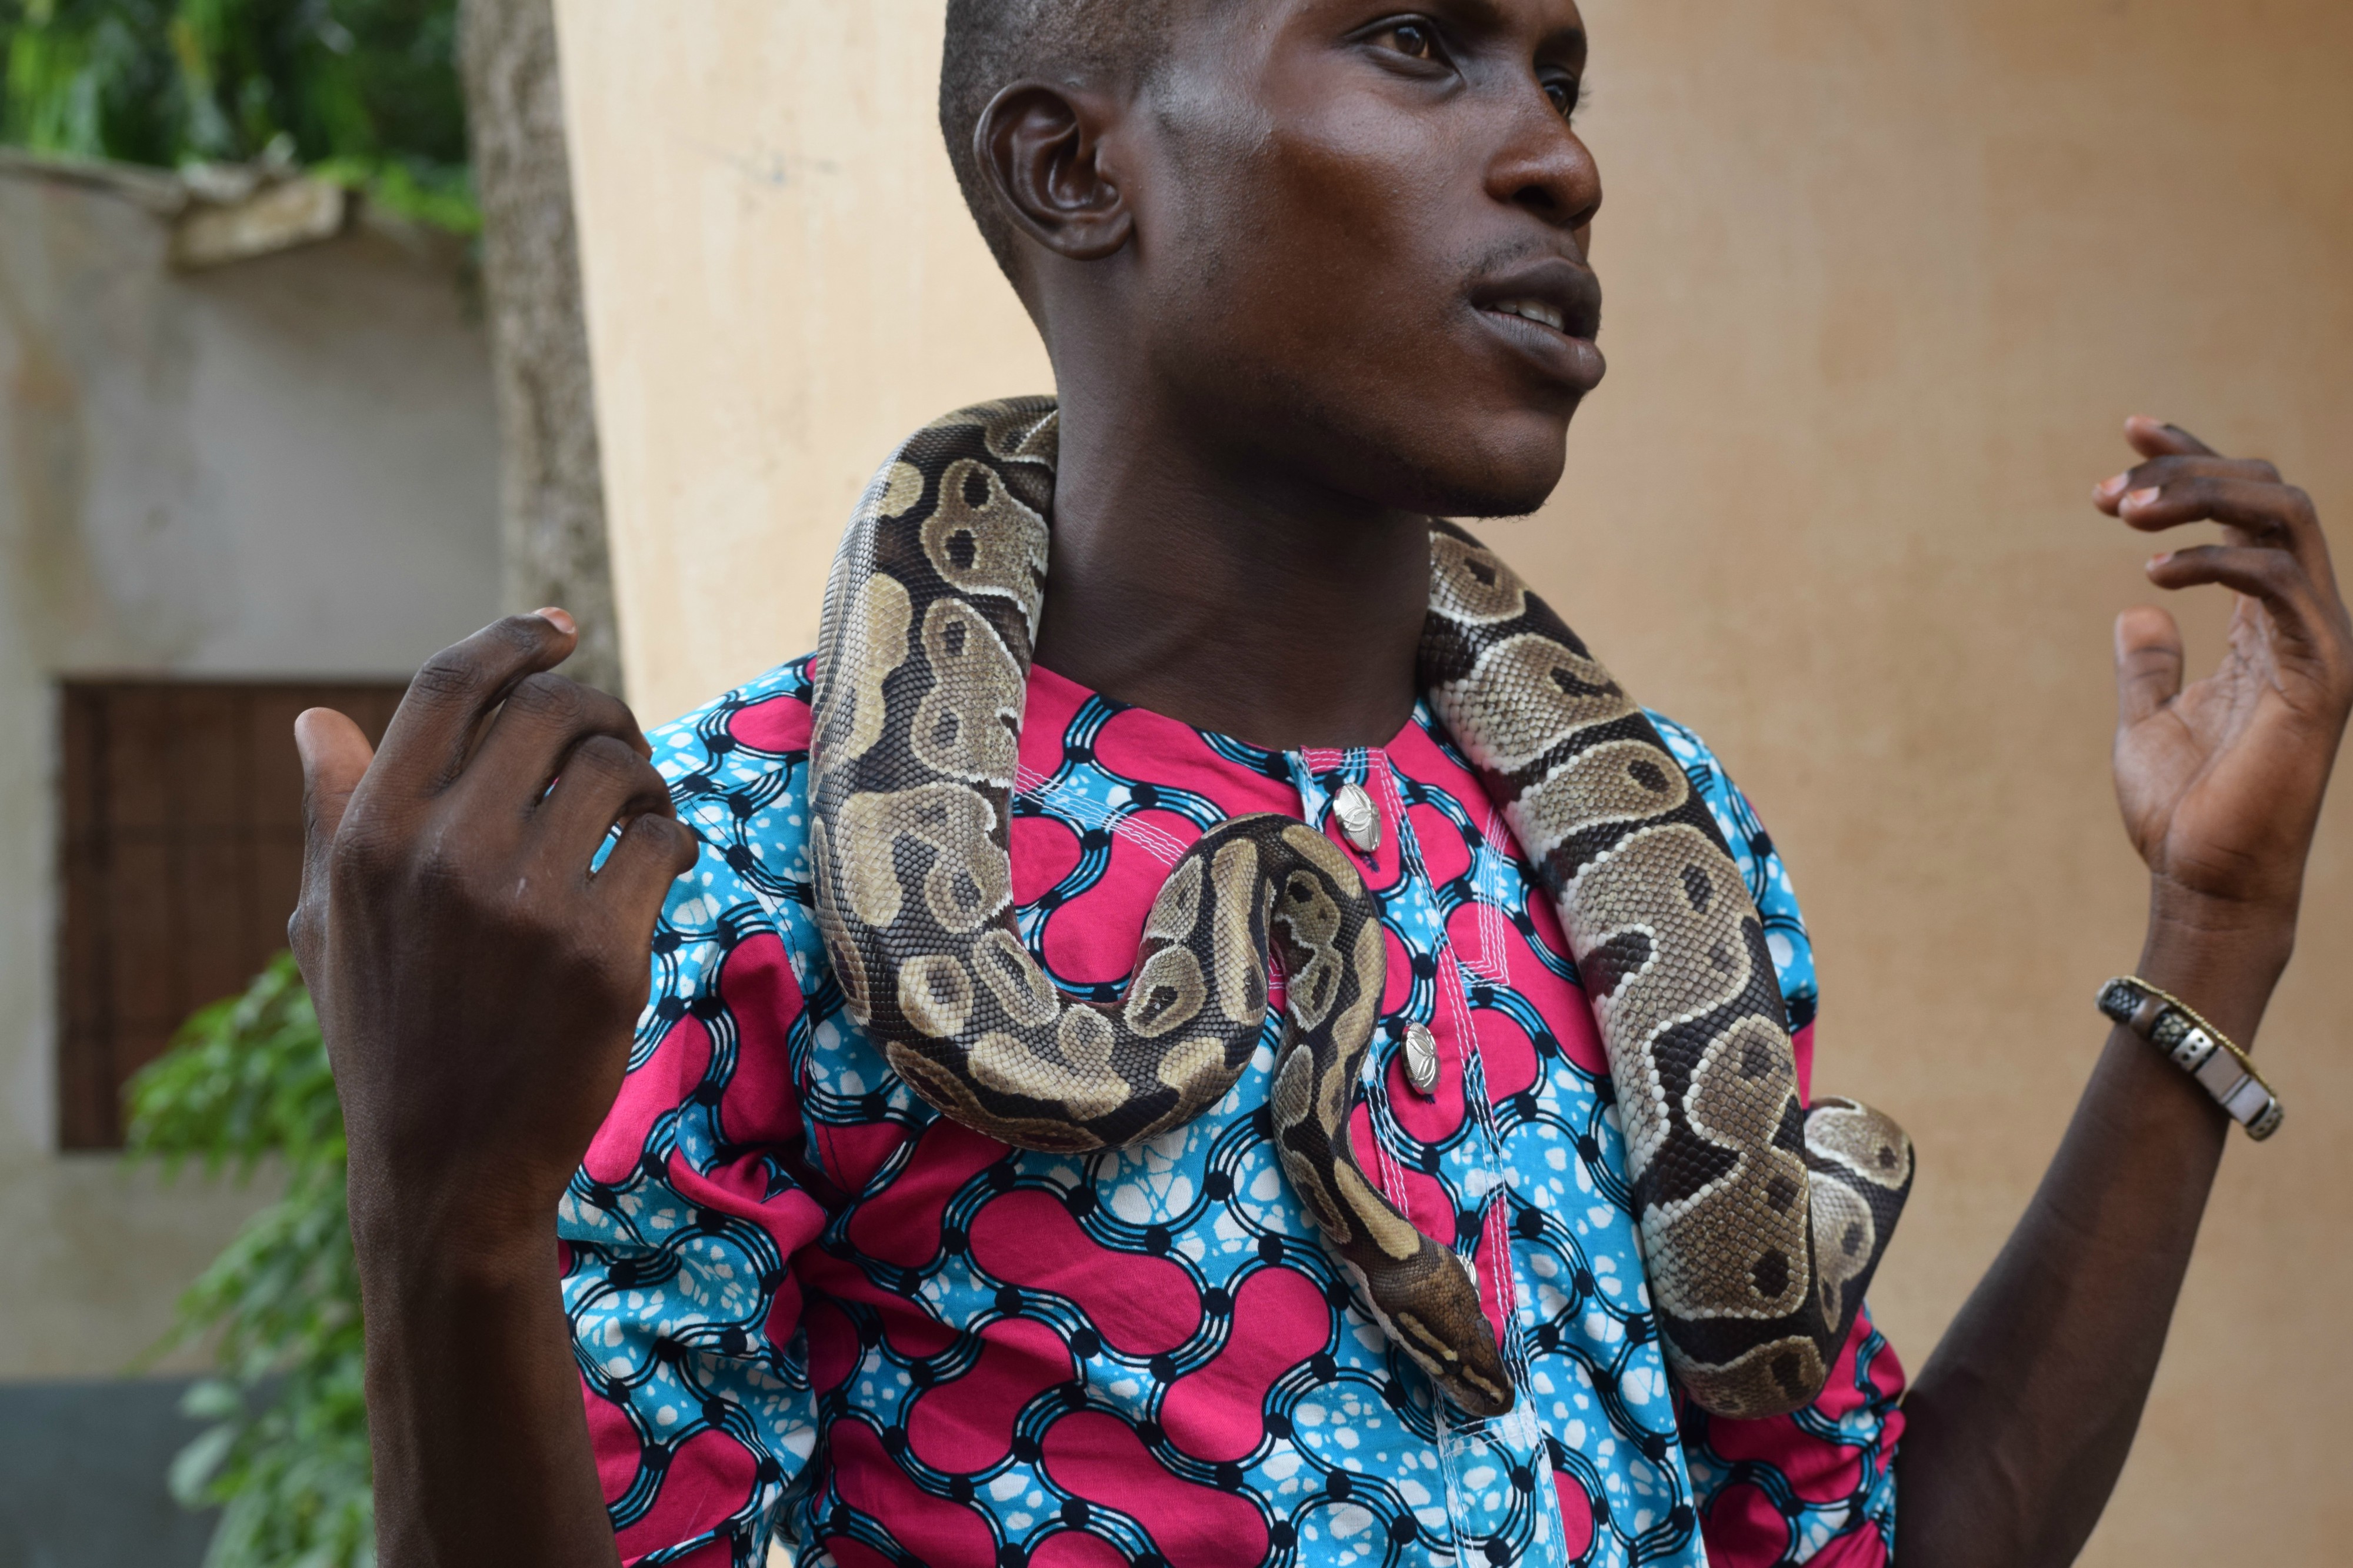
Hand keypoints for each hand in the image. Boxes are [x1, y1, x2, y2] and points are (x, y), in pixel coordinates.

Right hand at [290, 611, 698, 1265]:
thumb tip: (315, 722)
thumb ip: (333, 817)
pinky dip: (672, 842)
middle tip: (615, 746)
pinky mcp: (602, 954)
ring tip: (635, 816)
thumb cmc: (388, 1037)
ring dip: (642, 778)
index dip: (512, 639)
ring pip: (618, 770)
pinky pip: (662, 844)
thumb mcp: (332, 925)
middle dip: (597, 712)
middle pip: (550, 712)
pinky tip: (660, 867)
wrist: (446, 1169)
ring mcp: (525, 905)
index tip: (558, 629)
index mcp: (371, 834)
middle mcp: (442, 855)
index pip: (450, 684)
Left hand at [2098, 417, 2352, 928]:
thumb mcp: (2148, 720)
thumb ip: (2148, 666)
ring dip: (2201, 498)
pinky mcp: (2322, 673)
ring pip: (2285, 516)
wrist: (2205, 883)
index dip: (2192, 460)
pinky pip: (2280, 582)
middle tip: (2107, 490)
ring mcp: (2320, 642)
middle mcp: (2304, 620)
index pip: (2244, 512)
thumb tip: (2132, 617)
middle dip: (2189, 470)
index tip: (2128, 432)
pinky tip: (2152, 575)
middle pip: (2270, 494)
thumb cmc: (2182, 814)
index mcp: (2266, 625)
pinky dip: (2216, 561)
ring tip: (2122, 511)